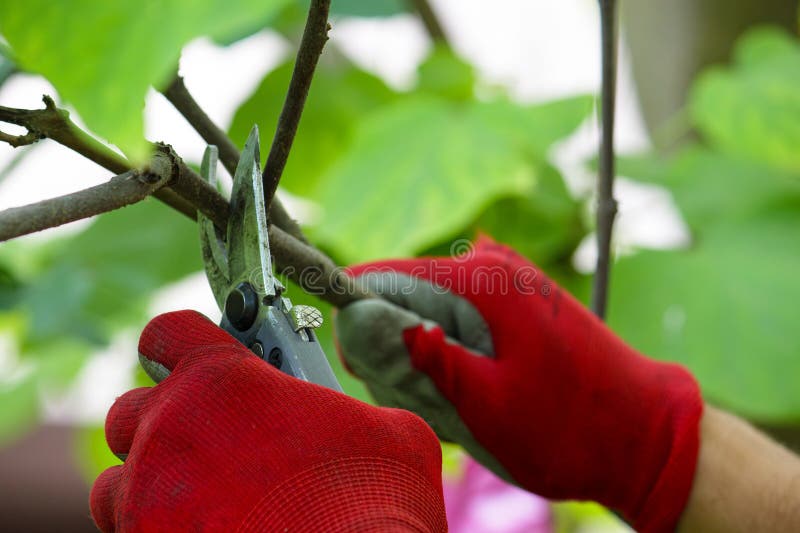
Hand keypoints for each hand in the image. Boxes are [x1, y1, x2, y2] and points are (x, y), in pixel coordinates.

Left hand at [90, 311, 446, 531]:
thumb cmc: (371, 497)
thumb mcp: (388, 432)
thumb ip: (350, 412)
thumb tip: (362, 424)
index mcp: (222, 380)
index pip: (168, 333)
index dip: (184, 343)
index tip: (204, 358)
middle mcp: (170, 430)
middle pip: (131, 408)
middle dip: (165, 420)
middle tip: (213, 438)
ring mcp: (150, 495)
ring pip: (116, 479)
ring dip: (150, 481)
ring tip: (201, 496)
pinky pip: (130, 530)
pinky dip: (160, 528)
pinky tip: (210, 529)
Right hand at [335, 236, 702, 531]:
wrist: (645, 436)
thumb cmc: (569, 426)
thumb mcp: (486, 404)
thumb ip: (423, 358)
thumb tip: (362, 320)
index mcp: (483, 282)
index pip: (387, 276)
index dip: (357, 313)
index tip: (356, 361)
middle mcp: (492, 270)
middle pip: (404, 296)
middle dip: (395, 349)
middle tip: (421, 401)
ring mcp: (507, 286)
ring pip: (428, 314)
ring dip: (424, 362)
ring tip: (455, 408)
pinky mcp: (516, 307)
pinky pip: (457, 325)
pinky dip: (450, 360)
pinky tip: (471, 398)